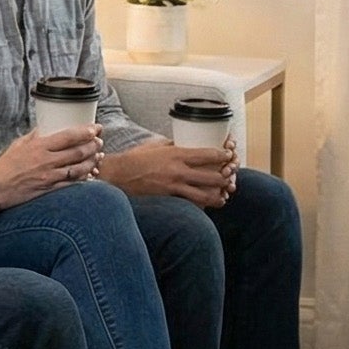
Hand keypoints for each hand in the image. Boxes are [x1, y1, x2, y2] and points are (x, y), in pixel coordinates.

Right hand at [0, 125, 101, 206]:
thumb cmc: (5, 166)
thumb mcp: (18, 144)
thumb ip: (34, 135)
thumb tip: (45, 127)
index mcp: (40, 146)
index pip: (69, 136)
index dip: (86, 132)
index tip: (95, 128)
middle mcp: (47, 161)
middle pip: (78, 152)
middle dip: (93, 146)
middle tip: (100, 141)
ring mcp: (50, 177)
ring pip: (79, 168)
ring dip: (92, 161)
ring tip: (99, 156)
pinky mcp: (50, 190)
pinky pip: (72, 184)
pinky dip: (84, 178)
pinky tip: (90, 174)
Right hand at [98, 140, 231, 206]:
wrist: (118, 175)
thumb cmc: (135, 159)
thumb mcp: (156, 145)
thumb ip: (173, 145)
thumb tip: (185, 143)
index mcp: (177, 154)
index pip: (208, 155)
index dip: (223, 156)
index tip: (229, 155)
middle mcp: (178, 171)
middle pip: (213, 176)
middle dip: (226, 177)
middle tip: (230, 176)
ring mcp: (174, 187)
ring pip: (206, 194)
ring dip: (218, 195)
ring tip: (224, 194)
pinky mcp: (169, 199)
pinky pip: (192, 204)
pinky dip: (203, 205)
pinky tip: (209, 205)